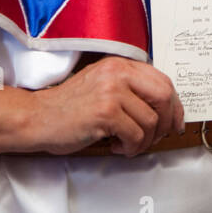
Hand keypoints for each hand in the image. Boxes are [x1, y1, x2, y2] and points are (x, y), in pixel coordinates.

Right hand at [34, 56, 183, 156]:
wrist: (36, 117)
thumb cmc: (68, 107)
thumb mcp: (102, 86)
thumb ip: (130, 90)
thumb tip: (164, 110)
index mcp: (119, 64)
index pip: (163, 81)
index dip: (174, 106)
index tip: (175, 122)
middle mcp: (118, 73)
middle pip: (164, 97)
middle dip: (166, 123)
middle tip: (156, 137)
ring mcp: (111, 91)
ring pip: (151, 122)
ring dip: (143, 141)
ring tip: (126, 144)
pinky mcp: (105, 112)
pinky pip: (136, 136)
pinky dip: (130, 148)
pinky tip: (116, 146)